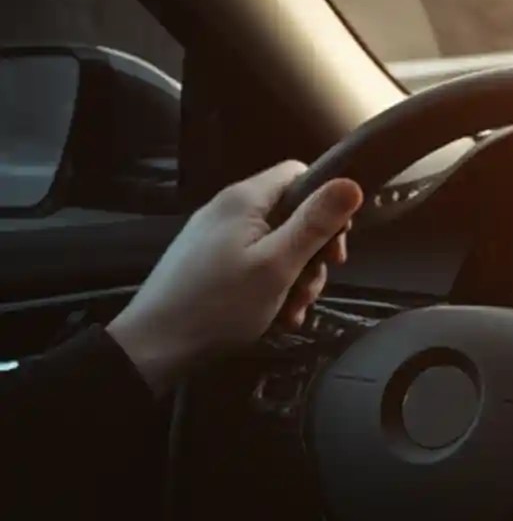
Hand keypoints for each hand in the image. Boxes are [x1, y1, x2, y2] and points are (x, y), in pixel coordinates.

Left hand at [107, 161, 362, 394]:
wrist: (153, 346)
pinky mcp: (209, 262)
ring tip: (292, 311)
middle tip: (313, 287)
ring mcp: (217, 236)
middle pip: (292, 214)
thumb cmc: (220, 304)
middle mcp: (230, 209)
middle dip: (312, 253)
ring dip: (295, 277)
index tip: (336, 244)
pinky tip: (276, 317)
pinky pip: (255, 263)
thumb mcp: (277, 265)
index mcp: (246, 199)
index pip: (300, 174)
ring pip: (277, 244)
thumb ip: (315, 224)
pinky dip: (272, 287)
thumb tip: (352, 182)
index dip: (326, 204)